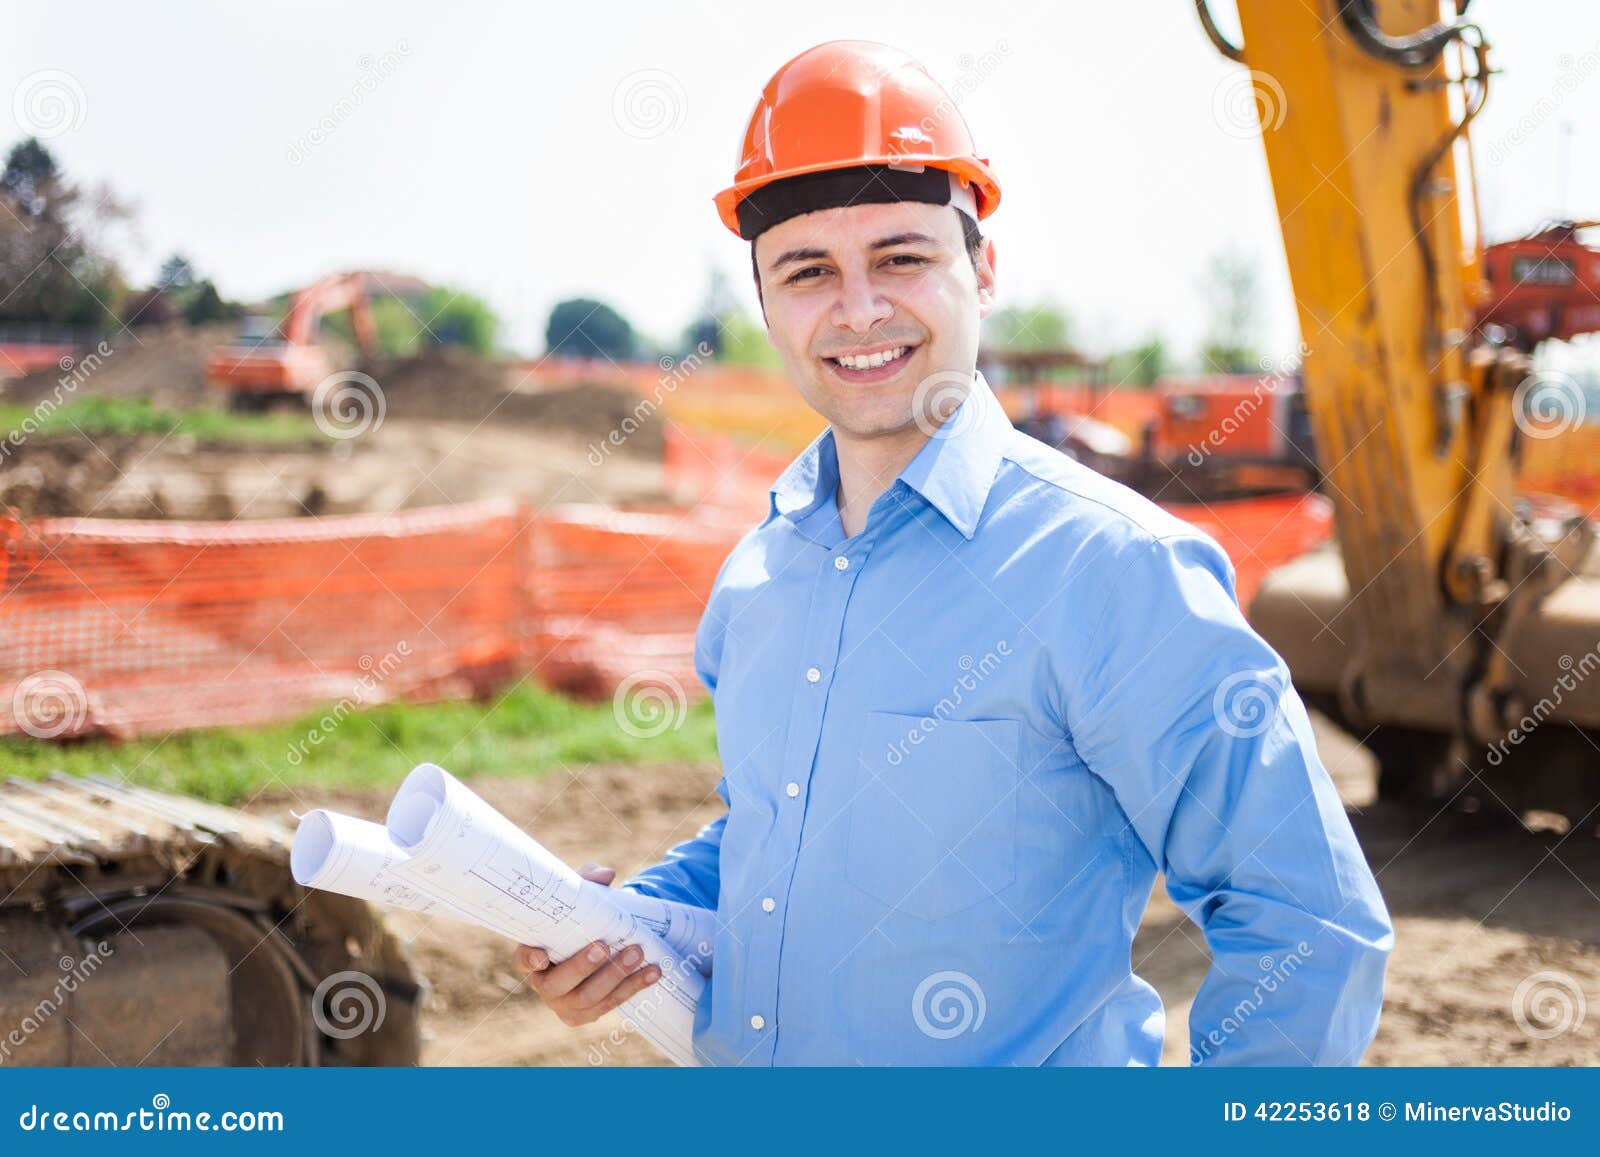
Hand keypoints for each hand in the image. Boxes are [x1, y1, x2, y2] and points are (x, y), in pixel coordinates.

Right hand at [515, 863, 660, 1026]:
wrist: (602, 942)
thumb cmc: (582, 917)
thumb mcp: (581, 896)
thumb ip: (589, 881)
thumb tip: (606, 875)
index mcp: (533, 955)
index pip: (523, 960)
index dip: (529, 960)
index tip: (541, 957)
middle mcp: (544, 985)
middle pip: (558, 985)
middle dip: (582, 967)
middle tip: (604, 946)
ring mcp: (565, 1004)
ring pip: (588, 998)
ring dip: (615, 976)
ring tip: (636, 953)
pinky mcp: (588, 1014)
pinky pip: (610, 1004)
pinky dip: (633, 987)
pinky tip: (652, 972)